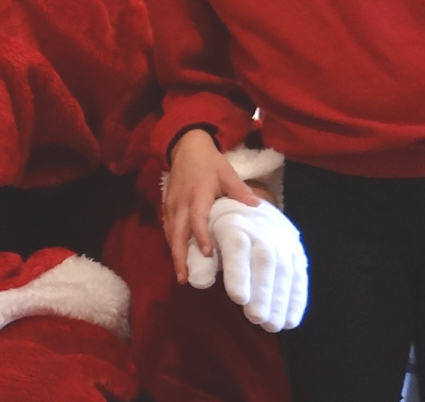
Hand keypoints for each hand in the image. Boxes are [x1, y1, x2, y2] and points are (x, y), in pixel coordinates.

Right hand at [163, 129, 261, 281]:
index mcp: (197, 195)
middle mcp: (181, 203)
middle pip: (177, 233)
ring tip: (181, 273)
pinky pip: (168, 227)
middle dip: (179, 256)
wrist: (185, 147)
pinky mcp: (167, 205)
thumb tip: (257, 205)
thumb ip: (239, 190)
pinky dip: (172, 242)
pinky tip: (178, 254)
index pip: (197, 220)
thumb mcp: (226, 172)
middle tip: (185, 278)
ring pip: (170, 233)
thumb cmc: (208, 162)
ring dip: (174, 253)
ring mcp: (171, 205)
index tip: (207, 254)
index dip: (201, 237)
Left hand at [186, 197, 307, 331]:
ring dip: (281, 301)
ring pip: (285, 269)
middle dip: (263, 292)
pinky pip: (299, 275)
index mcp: (234, 223)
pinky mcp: (296, 251)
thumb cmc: (218, 228)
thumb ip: (198, 258)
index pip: (237, 247)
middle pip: (264, 261)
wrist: (248, 205)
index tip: (238, 299)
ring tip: (273, 326)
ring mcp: (282, 240)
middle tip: (256, 318)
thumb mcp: (201, 236)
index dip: (239, 273)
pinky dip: (296, 299)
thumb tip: (198, 281)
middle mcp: (261, 230)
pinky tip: (291, 321)